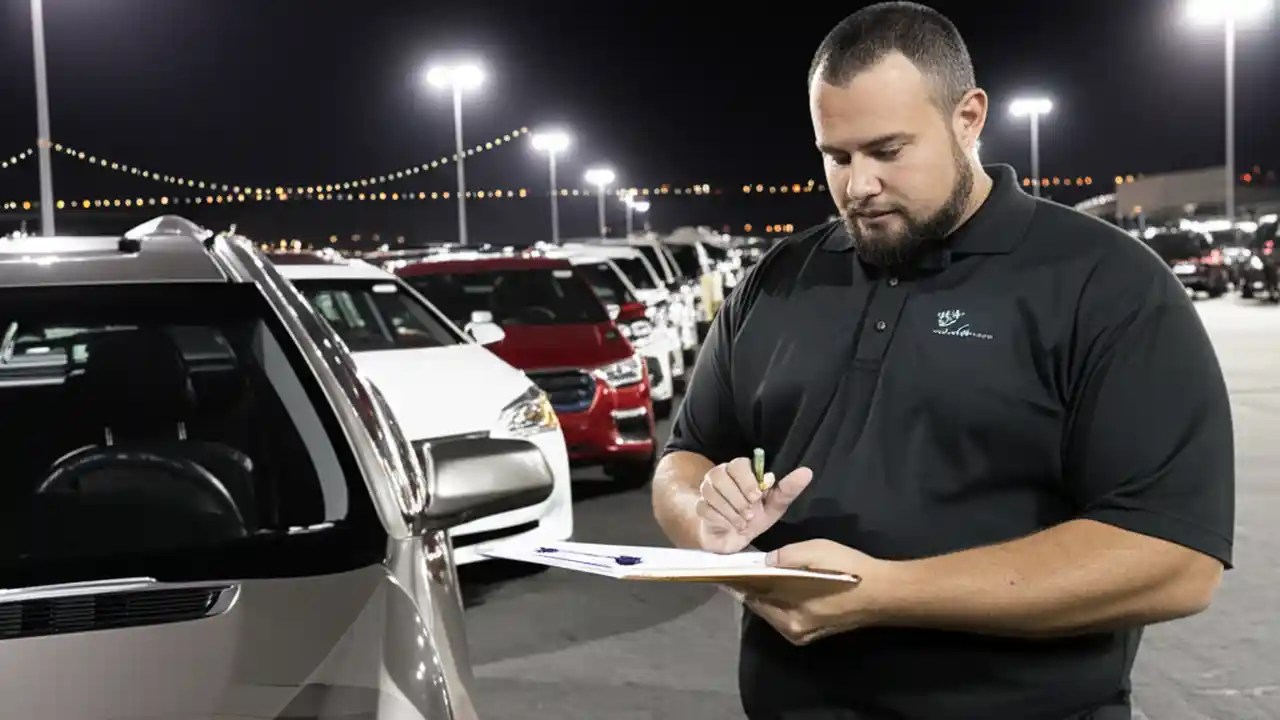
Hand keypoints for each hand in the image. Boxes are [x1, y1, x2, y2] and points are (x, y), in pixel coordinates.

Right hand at [695, 457, 812, 553]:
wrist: (734, 538)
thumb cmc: (755, 516)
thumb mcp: (775, 505)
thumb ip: (788, 489)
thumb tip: (807, 472)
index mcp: (739, 471)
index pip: (738, 463)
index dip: (747, 480)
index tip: (758, 496)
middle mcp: (720, 476)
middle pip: (720, 475)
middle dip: (738, 497)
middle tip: (750, 512)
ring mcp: (707, 491)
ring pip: (711, 491)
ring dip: (731, 510)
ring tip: (744, 521)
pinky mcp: (700, 508)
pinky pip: (706, 508)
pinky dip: (722, 519)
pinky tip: (733, 526)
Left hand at [735, 539, 888, 646]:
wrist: (885, 592)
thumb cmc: (849, 570)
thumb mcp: (814, 551)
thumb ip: (784, 557)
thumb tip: (764, 562)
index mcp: (790, 614)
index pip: (753, 598)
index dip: (741, 582)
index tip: (729, 570)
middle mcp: (793, 630)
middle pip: (762, 607)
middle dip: (753, 588)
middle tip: (743, 568)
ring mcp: (804, 634)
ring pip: (774, 612)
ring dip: (767, 595)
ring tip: (759, 574)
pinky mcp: (815, 633)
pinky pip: (788, 616)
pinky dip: (781, 602)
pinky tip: (782, 585)